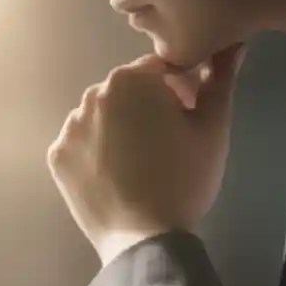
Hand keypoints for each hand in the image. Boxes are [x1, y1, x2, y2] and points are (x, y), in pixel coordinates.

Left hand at [46, 43, 246, 264]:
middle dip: (147, 105)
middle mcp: (90, 97)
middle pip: (125, 92)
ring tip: (140, 160)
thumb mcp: (212, 126)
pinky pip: (80, 144)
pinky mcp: (55, 158)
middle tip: (167, 140)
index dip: (180, 88)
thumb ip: (220, 79)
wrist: (144, 237)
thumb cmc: (184, 177)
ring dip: (119, 126)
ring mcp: (68, 129)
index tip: (189, 115)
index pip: (159, 69)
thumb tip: (230, 47)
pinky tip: (115, 174)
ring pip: (100, 117)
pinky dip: (95, 151)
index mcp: (129, 80)